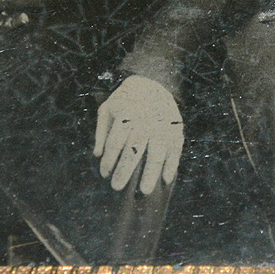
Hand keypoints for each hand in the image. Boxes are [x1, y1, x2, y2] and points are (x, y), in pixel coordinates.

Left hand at [93, 75, 183, 194]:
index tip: (104, 175)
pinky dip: (172, 164)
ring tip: (145, 191)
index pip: (115, 143)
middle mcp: (145, 120)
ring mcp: (163, 124)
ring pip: (157, 151)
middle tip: (117, 187)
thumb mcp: (107, 109)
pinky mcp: (176, 128)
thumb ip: (101, 132)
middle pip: (134, 149)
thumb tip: (98, 156)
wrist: (151, 82)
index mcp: (126, 114)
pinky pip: (176, 149)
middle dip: (125, 170)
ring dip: (151, 173)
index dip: (109, 161)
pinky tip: (166, 179)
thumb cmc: (125, 101)